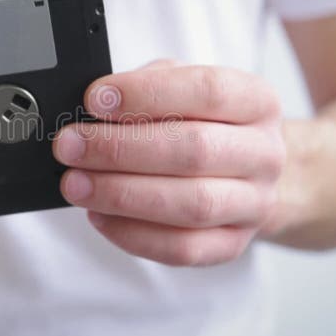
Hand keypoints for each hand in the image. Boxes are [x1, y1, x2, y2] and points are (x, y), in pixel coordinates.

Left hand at [53, 60, 284, 265]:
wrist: (250, 171)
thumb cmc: (205, 122)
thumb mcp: (183, 86)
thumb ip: (148, 86)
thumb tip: (95, 104)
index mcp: (256, 101)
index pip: (207, 91)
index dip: (146, 94)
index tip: (94, 99)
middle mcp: (264, 153)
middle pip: (194, 151)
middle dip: (120, 149)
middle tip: (70, 145)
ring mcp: (254, 204)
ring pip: (191, 204)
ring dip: (123, 194)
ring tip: (76, 183)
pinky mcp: (233, 244)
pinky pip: (183, 249)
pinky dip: (134, 234)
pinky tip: (99, 215)